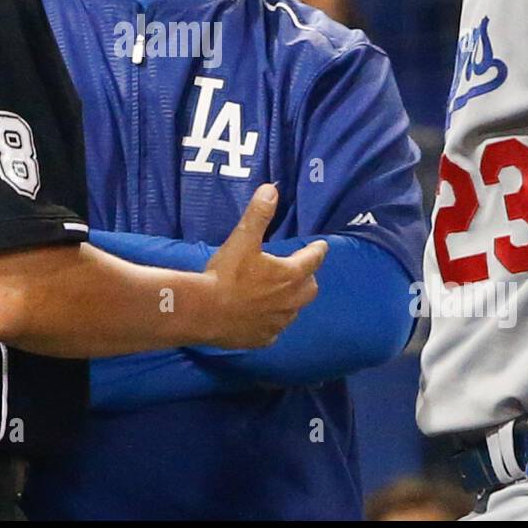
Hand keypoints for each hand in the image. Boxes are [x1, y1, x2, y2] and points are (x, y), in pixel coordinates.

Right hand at [200, 184, 324, 348]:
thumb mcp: (243, 239)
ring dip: (291, 300)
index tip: (322, 246)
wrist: (205, 312)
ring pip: (293, 310)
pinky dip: (272, 321)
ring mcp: (278, 322)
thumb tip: (271, 189)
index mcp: (290, 275)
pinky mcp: (263, 338)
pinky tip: (262, 317)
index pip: (313, 260)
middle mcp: (290, 301)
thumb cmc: (226, 274)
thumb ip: (258, 214)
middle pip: (310, 288)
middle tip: (300, 270)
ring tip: (280, 293)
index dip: (318, 250)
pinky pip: (274, 329)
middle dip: (308, 277)